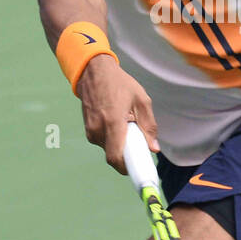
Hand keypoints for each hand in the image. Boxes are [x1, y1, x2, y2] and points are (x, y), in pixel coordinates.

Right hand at [75, 54, 159, 173]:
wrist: (93, 71)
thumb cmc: (120, 84)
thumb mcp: (141, 100)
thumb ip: (149, 126)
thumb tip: (153, 149)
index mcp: (113, 122)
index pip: (115, 157)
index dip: (126, 168)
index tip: (138, 168)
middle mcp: (98, 129)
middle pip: (113, 155)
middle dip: (127, 154)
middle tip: (138, 142)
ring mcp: (90, 130)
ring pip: (108, 148)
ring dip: (119, 144)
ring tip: (126, 124)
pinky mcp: (87, 128)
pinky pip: (102, 141)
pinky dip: (112, 138)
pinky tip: (117, 122)